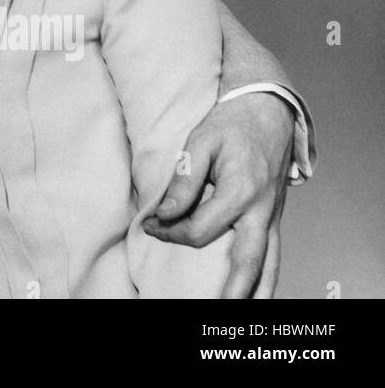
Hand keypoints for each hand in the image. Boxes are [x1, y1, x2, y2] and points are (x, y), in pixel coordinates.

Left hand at [143, 93, 294, 297]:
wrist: (267, 112)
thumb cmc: (231, 125)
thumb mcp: (200, 142)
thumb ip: (184, 180)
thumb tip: (166, 213)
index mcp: (241, 192)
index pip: (200, 229)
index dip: (171, 231)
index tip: (151, 226)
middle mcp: (261, 211)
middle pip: (248, 262)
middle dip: (232, 291)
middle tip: (215, 311)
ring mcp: (272, 217)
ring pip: (268, 265)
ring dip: (255, 293)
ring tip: (238, 313)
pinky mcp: (274, 218)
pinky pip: (273, 255)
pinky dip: (266, 278)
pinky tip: (257, 293)